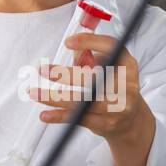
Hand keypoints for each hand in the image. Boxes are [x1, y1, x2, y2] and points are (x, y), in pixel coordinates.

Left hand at [28, 32, 156, 165]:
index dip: (90, 42)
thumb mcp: (108, 69)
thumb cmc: (116, 90)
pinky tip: (45, 114)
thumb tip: (74, 48)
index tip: (68, 42)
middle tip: (44, 70)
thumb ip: (90, 57)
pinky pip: (79, 119)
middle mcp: (127, 86)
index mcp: (127, 66)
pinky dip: (59, 116)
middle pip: (94, 77)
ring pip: (83, 101)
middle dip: (65, 74)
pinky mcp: (106, 124)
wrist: (130, 122)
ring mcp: (118, 107)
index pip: (112, 47)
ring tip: (35, 93)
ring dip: (55, 98)